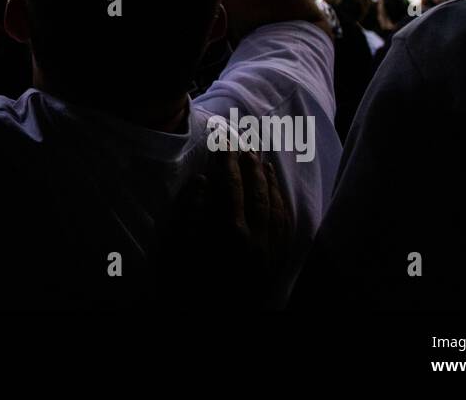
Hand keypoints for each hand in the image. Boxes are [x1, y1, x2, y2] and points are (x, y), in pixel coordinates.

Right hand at [159, 148, 291, 304]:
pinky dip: (281, 206)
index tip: (224, 144)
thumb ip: (191, 213)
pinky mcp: (276, 263)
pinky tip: (277, 196)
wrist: (219, 320)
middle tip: (246, 147)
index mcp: (231, 233)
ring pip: (275, 208)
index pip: (232, 187)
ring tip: (264, 163)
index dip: (227, 162)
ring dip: (269, 183)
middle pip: (257, 193)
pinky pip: (284, 227)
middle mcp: (256, 239)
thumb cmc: (191, 286)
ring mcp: (270, 251)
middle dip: (251, 167)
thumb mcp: (180, 250)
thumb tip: (202, 181)